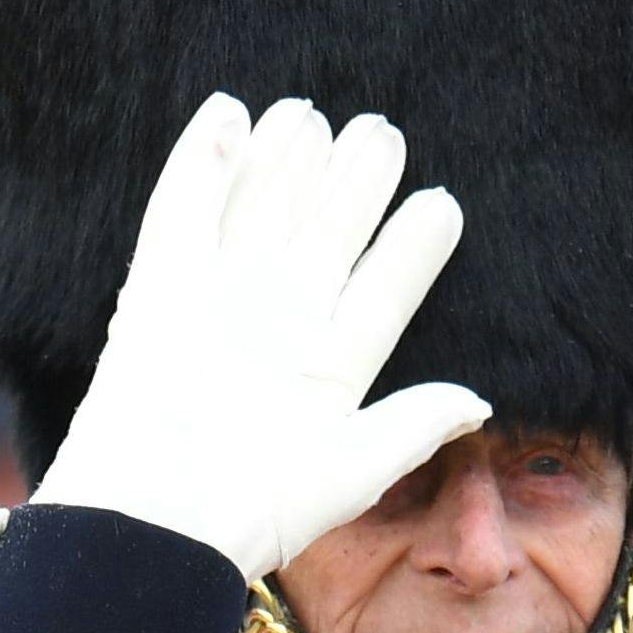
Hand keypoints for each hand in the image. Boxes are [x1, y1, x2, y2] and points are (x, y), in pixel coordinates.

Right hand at [29, 94, 480, 582]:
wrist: (155, 518)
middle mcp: (273, 330)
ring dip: (284, 162)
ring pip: (258, 213)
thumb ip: (413, 426)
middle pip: (320, 239)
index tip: (442, 203)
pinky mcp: (157, 289)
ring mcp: (215, 305)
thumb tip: (477, 402)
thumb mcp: (354, 469)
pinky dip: (200, 161)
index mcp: (325, 374)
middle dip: (351, 186)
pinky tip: (227, 114)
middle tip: (380, 132)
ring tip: (314, 115)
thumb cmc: (253, 507)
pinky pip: (181, 211)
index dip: (410, 250)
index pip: (381, 295)